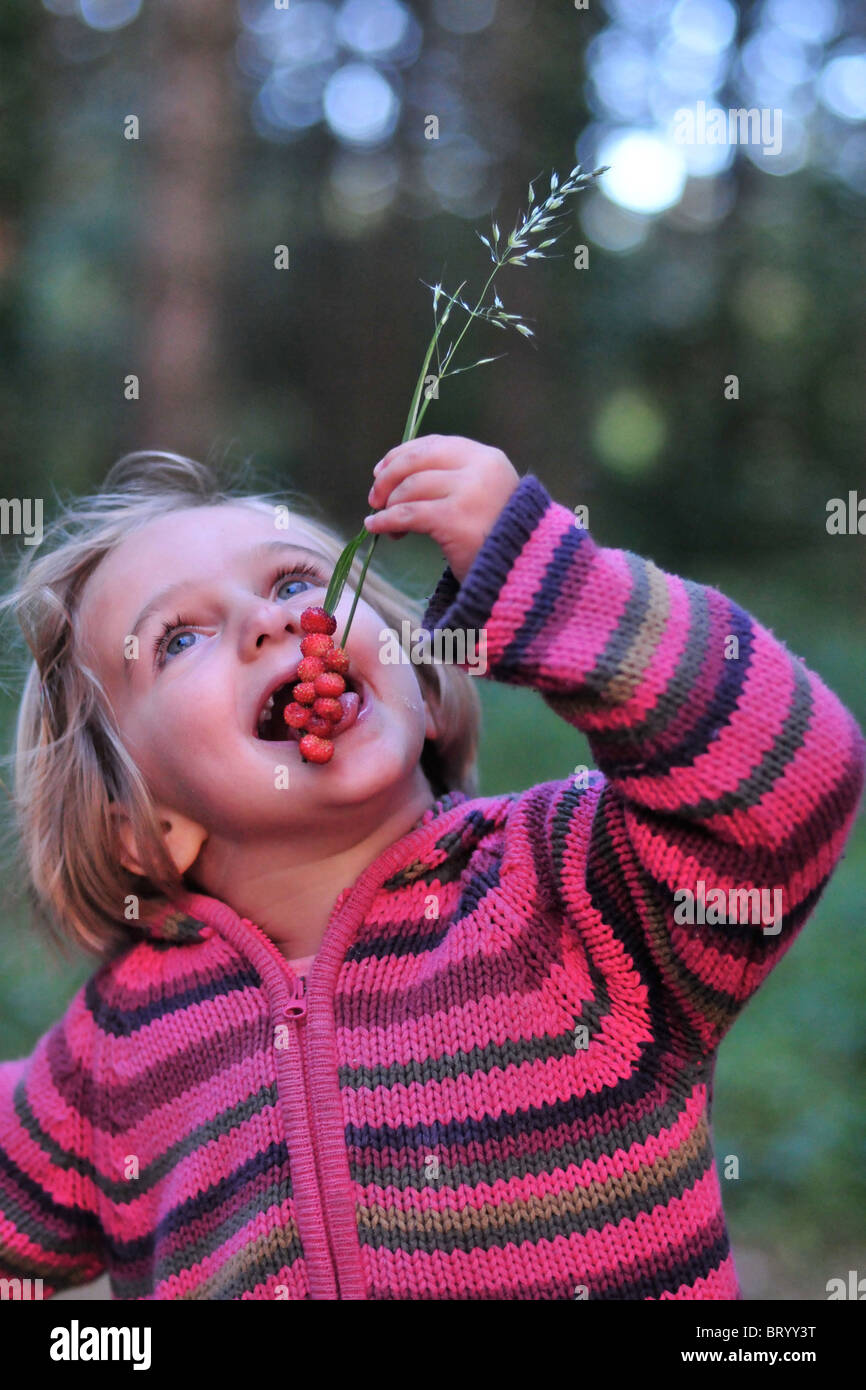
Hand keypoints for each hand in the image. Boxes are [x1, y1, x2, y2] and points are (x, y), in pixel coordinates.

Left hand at [364, 434, 520, 584]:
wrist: (526, 573)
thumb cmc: (501, 539)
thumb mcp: (486, 496)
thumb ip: (452, 479)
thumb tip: (392, 471)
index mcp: (488, 458)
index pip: (434, 445)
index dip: (400, 455)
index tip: (381, 470)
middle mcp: (480, 469)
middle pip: (416, 461)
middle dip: (388, 478)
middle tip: (374, 498)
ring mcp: (468, 492)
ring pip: (408, 488)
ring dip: (388, 506)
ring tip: (384, 524)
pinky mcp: (454, 519)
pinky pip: (406, 514)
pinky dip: (385, 521)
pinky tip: (377, 528)